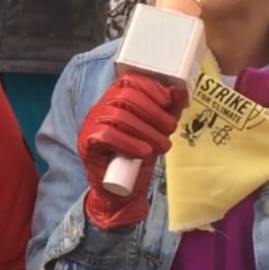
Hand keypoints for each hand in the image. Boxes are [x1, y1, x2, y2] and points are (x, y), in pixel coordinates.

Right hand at [78, 73, 187, 230]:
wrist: (120, 189)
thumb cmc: (138, 154)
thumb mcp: (158, 129)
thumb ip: (169, 109)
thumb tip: (181, 90)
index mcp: (118, 97)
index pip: (129, 80)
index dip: (150, 86)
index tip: (168, 100)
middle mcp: (103, 106)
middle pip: (125, 97)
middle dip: (153, 112)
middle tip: (170, 129)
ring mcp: (92, 122)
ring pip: (118, 116)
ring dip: (146, 131)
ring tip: (163, 145)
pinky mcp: (87, 141)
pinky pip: (106, 135)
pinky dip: (129, 143)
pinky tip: (144, 152)